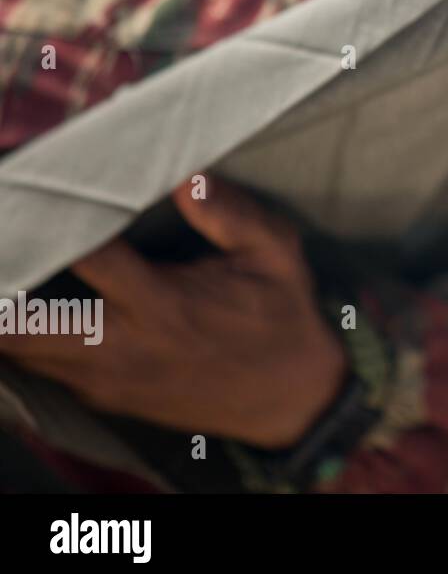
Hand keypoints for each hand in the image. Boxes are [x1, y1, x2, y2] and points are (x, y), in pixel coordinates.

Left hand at [0, 177, 346, 448]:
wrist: (294, 396)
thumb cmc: (282, 315)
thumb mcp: (275, 253)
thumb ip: (231, 213)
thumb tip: (188, 177)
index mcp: (163, 304)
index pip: (87, 258)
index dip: (61, 224)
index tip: (50, 196)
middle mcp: (123, 346)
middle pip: (25, 323)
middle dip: (9, 283)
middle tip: (13, 239)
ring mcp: (108, 377)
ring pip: (22, 350)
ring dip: (13, 313)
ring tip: (19, 268)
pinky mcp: (106, 395)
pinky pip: (42, 367)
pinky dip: (27, 339)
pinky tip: (39, 308)